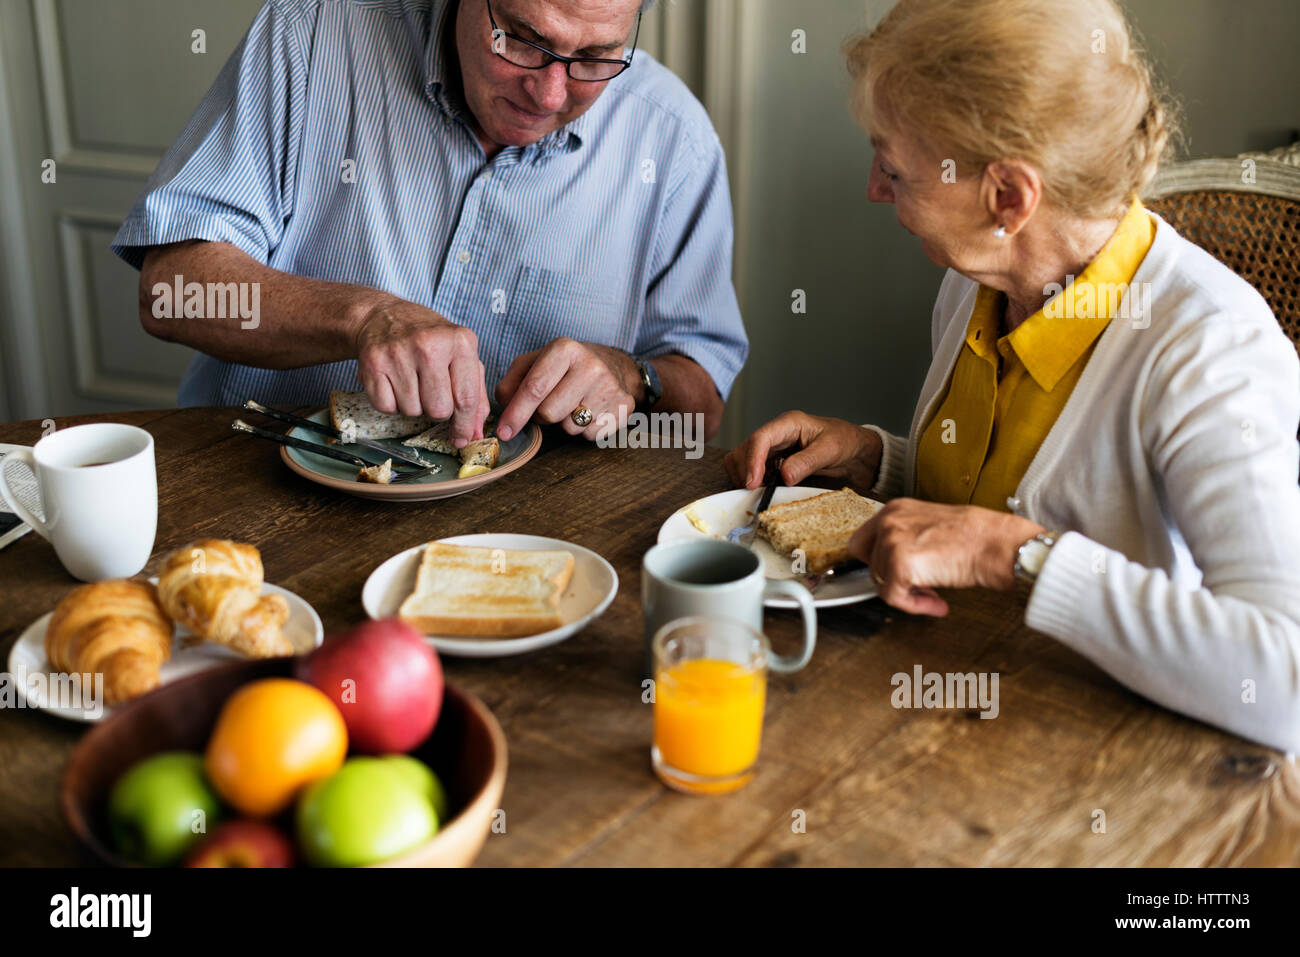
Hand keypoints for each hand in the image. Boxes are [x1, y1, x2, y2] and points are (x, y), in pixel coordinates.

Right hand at [352, 298, 489, 447]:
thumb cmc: (428, 340)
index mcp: (460, 342)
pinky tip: (394, 383)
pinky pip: (386, 407)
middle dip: (436, 411)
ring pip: (411, 411)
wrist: (382, 317)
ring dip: (413, 406)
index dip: (464, 425)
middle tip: (431, 393)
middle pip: (438, 410)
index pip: (466, 399)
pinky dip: (391, 403)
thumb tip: (474, 433)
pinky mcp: (373, 364)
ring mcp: (399, 353)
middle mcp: (429, 345)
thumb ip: (475, 394)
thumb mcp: (461, 355)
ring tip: (412, 382)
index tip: (462, 437)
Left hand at [494, 339, 639, 441]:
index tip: (503, 432)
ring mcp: (610, 387)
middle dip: (542, 417)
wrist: (615, 366)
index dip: (515, 413)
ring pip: (570, 427)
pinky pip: (590, 436)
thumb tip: (504, 410)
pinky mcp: (624, 406)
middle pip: (549, 413)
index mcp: (565, 349)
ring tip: (573, 405)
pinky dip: (584, 430)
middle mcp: (591, 366)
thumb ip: (512, 383)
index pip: (535, 388)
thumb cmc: (566, 367)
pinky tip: (590, 411)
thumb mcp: (535, 363)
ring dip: (564, 423)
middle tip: (550, 404)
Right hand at [723, 411, 882, 490]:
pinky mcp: (772, 459)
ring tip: (761, 490)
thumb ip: (807, 462)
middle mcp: (776, 433)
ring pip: (743, 458)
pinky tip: (765, 488)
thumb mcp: (830, 450)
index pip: (761, 438)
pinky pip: (752, 468)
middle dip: (745, 470)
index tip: (752, 482)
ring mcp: (772, 446)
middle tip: (755, 491)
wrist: (852, 449)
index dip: (752, 460)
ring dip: (746, 475)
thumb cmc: (844, 441)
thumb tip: (784, 476)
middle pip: (745, 449)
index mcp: (788, 423)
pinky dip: (753, 479)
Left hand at [849, 499, 1044, 615]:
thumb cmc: (978, 537)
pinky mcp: (900, 565)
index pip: (863, 541)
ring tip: (936, 592)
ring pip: (882, 583)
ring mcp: (892, 542)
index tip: (897, 573)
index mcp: (895, 509)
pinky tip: (938, 603)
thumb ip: (908, 539)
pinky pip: (894, 598)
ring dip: (908, 593)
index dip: (878, 562)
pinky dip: (914, 606)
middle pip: (869, 564)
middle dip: (892, 578)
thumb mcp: (931, 525)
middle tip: (918, 585)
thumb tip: (895, 562)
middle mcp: (889, 521)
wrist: (999, 545)